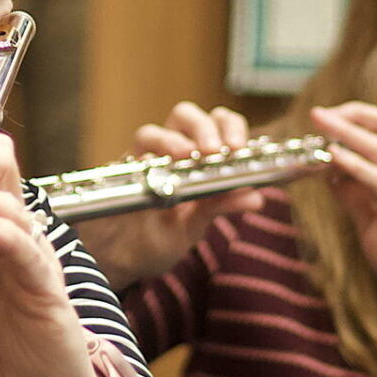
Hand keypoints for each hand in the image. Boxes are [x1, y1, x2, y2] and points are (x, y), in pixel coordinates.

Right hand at [71, 102, 265, 291]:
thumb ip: (222, 206)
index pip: (216, 126)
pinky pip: (130, 156)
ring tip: (186, 156)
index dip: (230, 127)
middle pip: (185, 116)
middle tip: (215, 150)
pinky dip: (147, 158)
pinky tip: (159, 171)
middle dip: (204, 126)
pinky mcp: (120, 173)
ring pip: (152, 131)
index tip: (239, 147)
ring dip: (172, 140)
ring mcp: (142, 161)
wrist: (120, 260)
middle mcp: (169, 153)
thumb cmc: (159, 238)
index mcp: (195, 160)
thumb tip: (256, 197)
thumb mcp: (196, 225)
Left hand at [313, 102, 376, 312]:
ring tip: (322, 123)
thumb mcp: (373, 220)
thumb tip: (330, 175)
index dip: (362, 117)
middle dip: (355, 114)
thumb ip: (355, 196)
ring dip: (350, 133)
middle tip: (319, 113)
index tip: (330, 118)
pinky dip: (356, 166)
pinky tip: (334, 157)